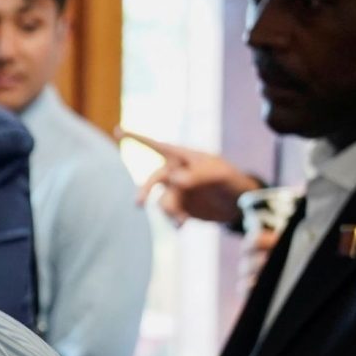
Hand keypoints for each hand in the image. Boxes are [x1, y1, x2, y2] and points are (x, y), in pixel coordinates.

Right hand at [124, 128, 260, 226]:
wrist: (237, 203)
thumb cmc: (229, 179)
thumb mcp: (217, 175)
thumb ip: (196, 175)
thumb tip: (174, 179)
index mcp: (181, 157)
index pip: (156, 145)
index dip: (136, 137)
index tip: (117, 129)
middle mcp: (173, 172)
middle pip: (152, 180)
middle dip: (144, 191)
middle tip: (138, 204)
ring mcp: (174, 190)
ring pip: (160, 201)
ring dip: (168, 212)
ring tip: (181, 221)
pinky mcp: (178, 207)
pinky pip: (168, 215)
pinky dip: (173, 221)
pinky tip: (182, 226)